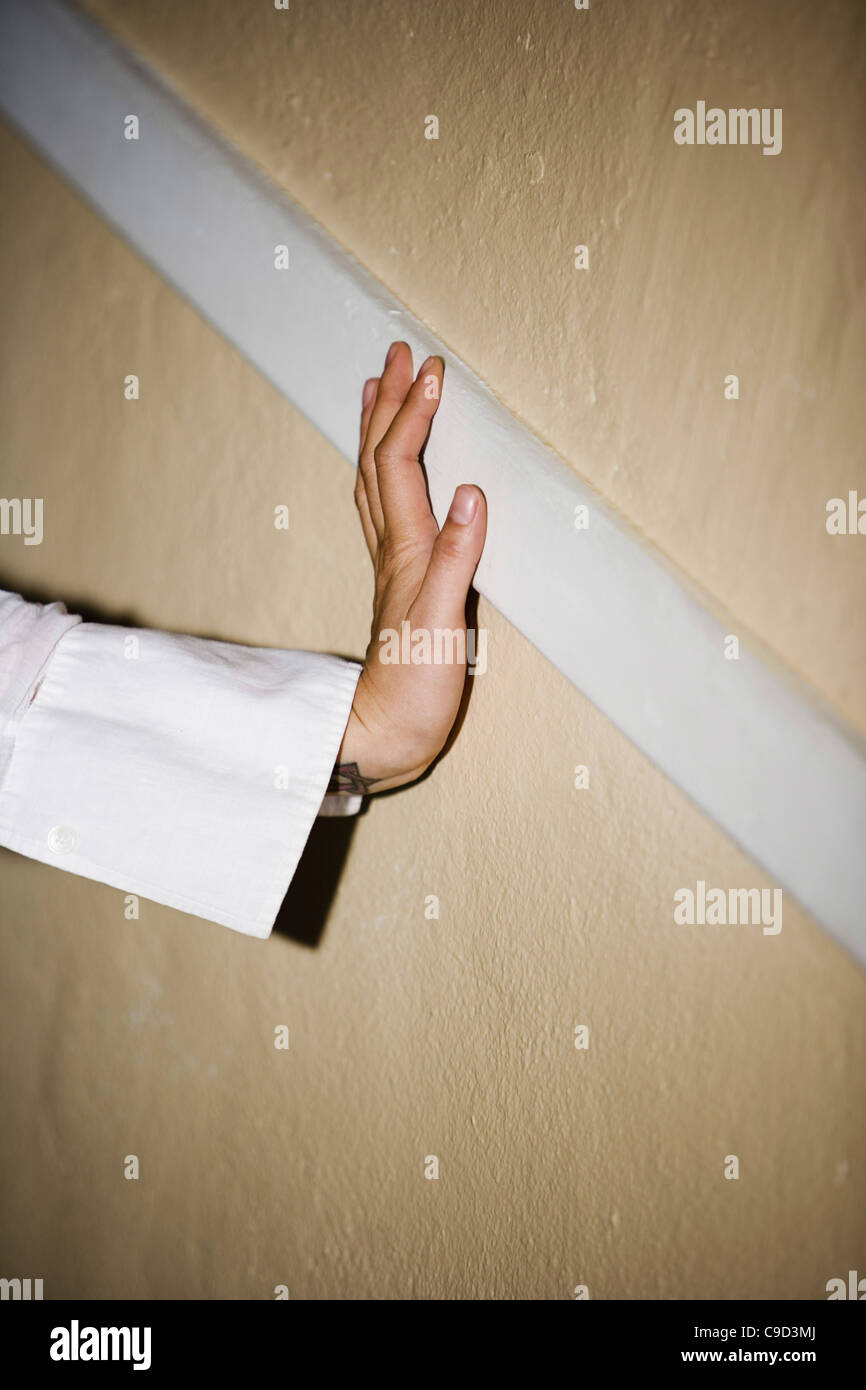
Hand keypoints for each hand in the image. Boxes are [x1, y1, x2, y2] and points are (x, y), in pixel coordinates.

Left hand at [330, 341, 486, 793]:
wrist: (387, 731)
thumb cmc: (415, 685)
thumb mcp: (443, 621)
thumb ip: (458, 558)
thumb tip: (474, 494)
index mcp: (405, 551)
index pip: (402, 464)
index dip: (415, 413)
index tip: (431, 368)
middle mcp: (391, 550)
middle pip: (377, 460)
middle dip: (387, 402)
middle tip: (396, 353)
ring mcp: (392, 565)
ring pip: (374, 481)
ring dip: (377, 430)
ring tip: (379, 391)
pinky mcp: (400, 583)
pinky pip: (385, 509)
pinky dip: (385, 473)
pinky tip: (394, 472)